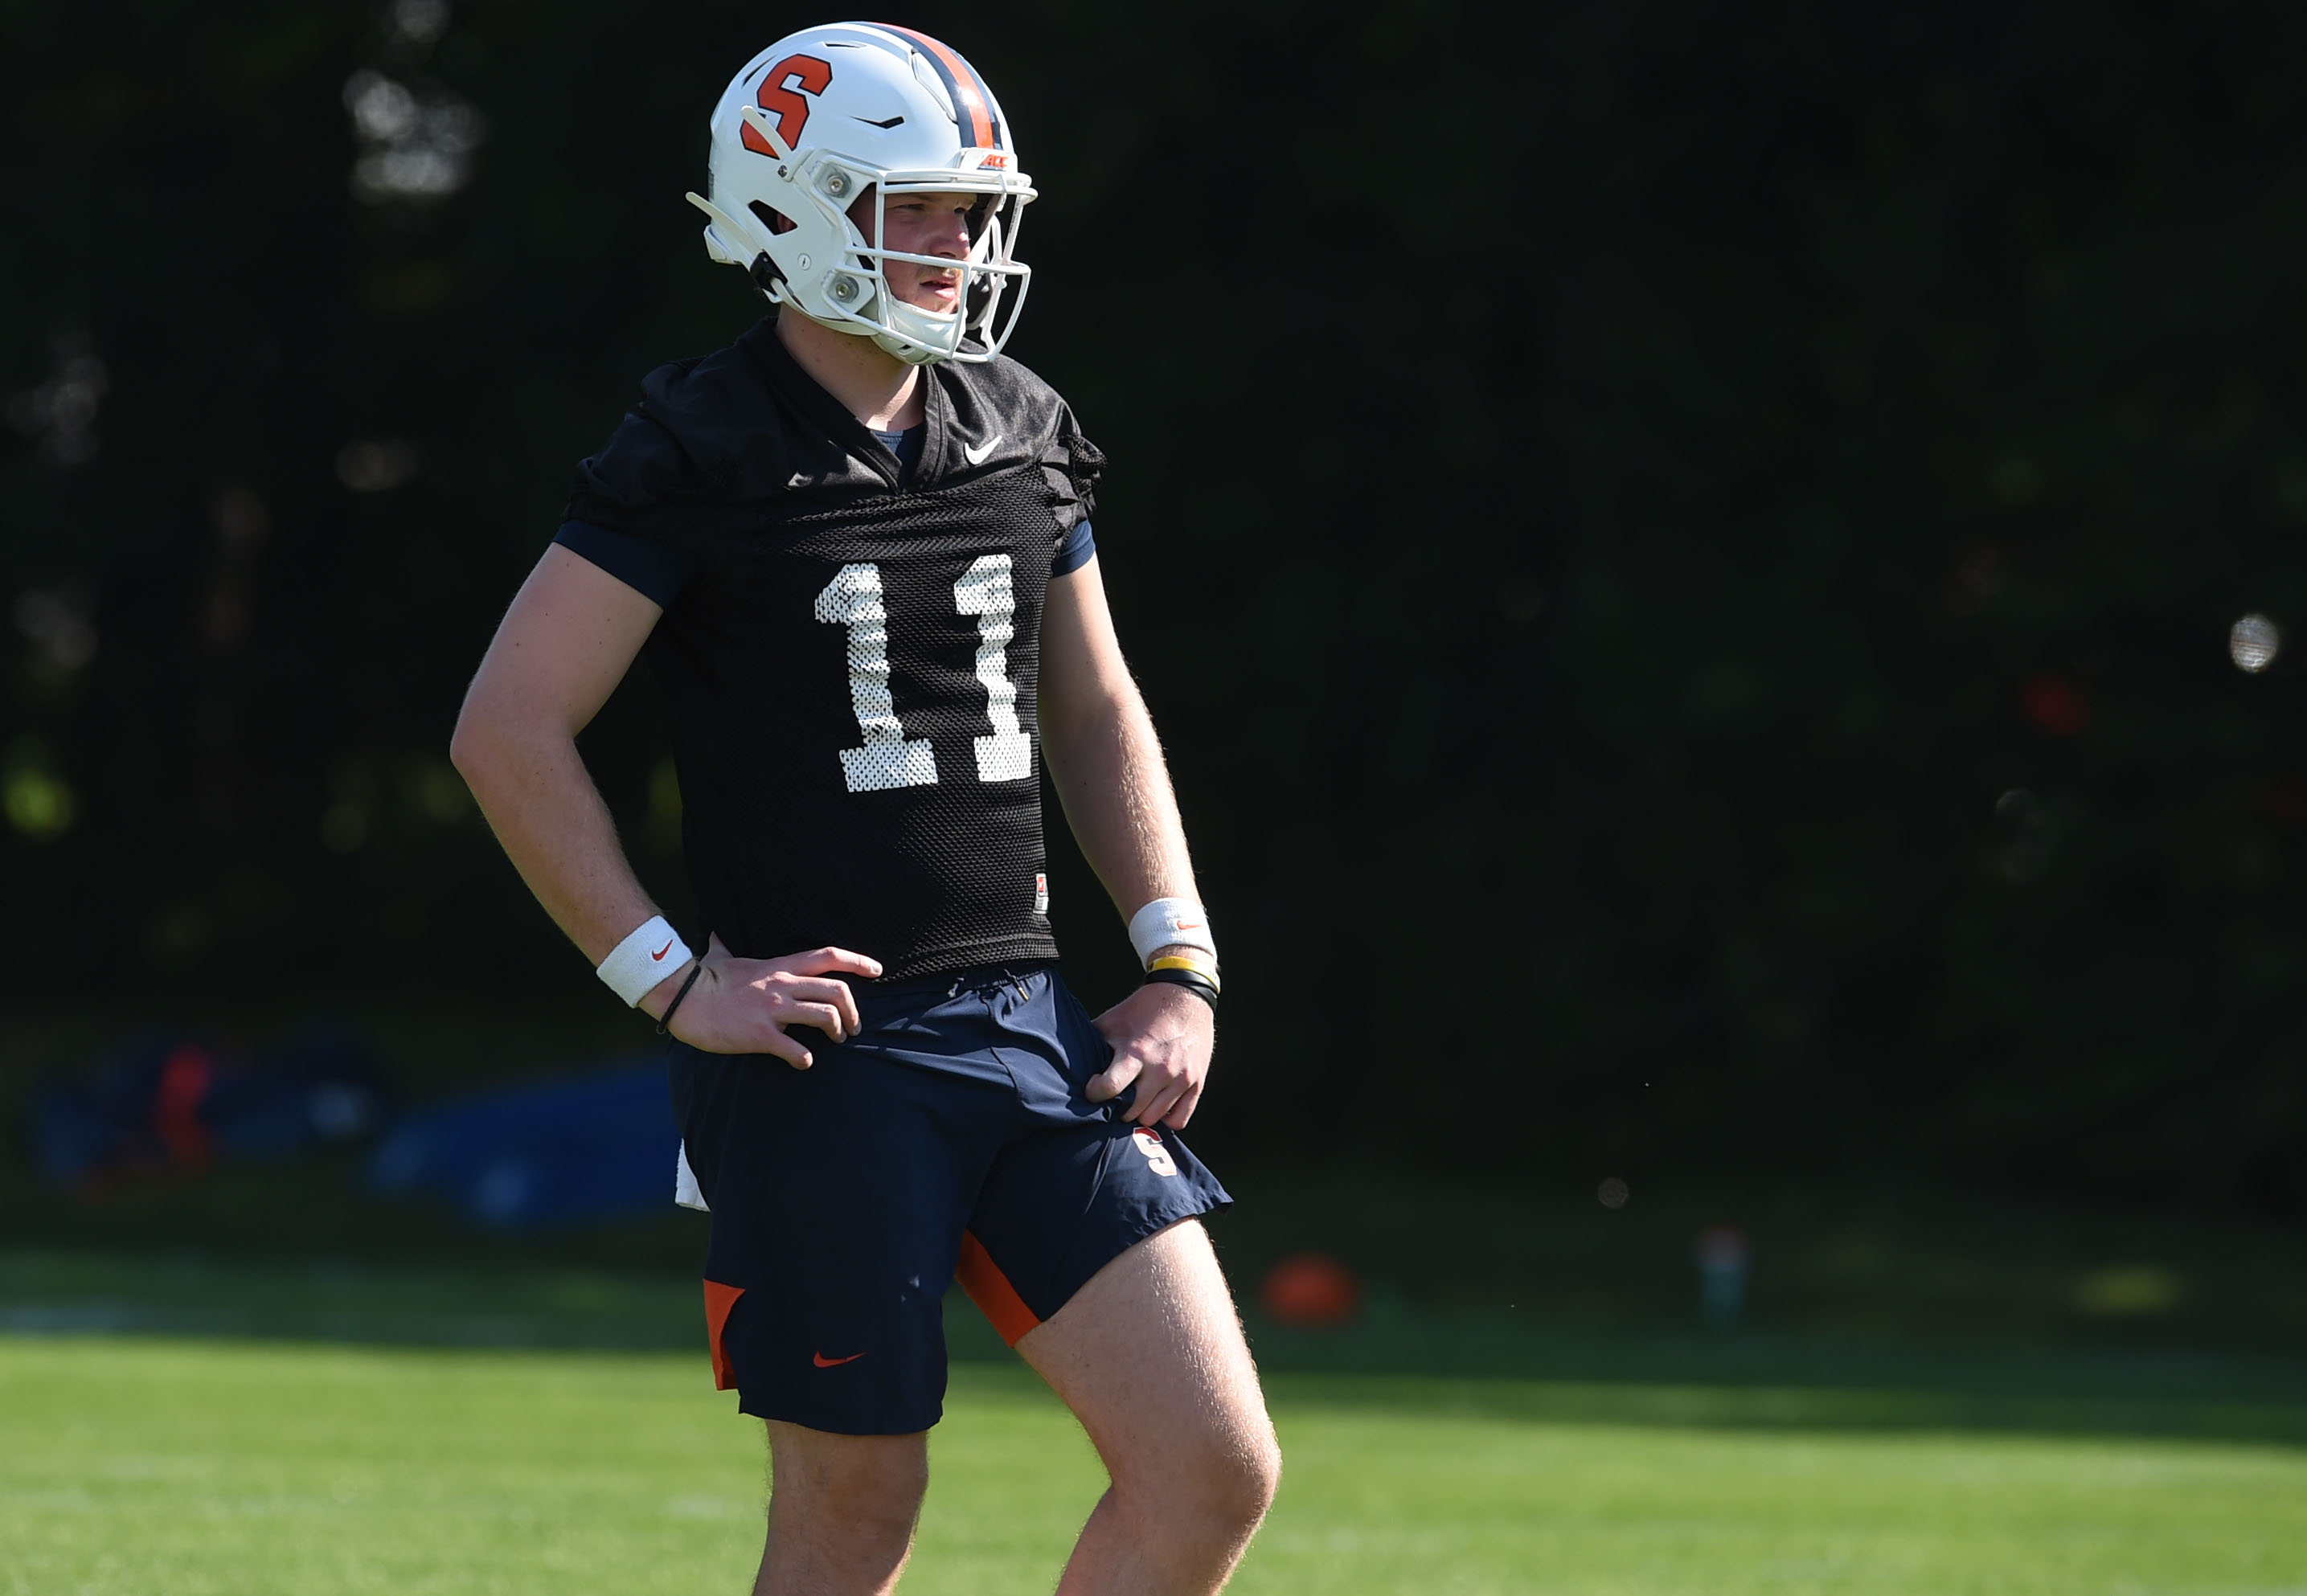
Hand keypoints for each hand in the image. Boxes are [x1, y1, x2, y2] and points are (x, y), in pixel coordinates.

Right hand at [649, 933, 881, 1065]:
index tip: (877, 970)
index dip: (858, 962)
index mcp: (779, 967)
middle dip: (853, 1010)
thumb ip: (724, 944)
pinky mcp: (760, 1035)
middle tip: (853, 1026)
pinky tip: (802, 1061)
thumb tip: (714, 932)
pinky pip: (795, 1049)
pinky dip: (804, 1058)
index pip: (828, 957)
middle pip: (836, 990)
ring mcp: (773, 1010)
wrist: (683, 999)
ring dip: (837, 1030)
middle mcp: (783, 986)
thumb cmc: (703, 978)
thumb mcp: (720, 955)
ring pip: (824, 1016)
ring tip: (836, 1040)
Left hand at [1085, 981, 1213, 1128]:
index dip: (1094, 1093)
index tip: (1092, 1088)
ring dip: (1139, 1113)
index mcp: (1137, 1052)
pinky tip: (1156, 1105)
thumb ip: (1094, 1043)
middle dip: (1117, 1107)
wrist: (1185, 995)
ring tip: (1133, 1101)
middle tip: (1113, 1097)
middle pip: (1131, 1111)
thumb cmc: (1143, 1009)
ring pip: (1152, 1118)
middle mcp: (1161, 1069)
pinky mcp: (1197, 1083)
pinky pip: (1179, 1119)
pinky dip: (1165, 1118)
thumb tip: (1068, 1061)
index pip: (1110, 1088)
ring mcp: (1181, 1078)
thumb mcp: (1114, 1020)